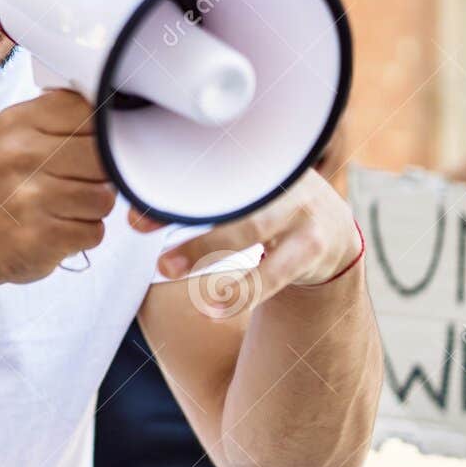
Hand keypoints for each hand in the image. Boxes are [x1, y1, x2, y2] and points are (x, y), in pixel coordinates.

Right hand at [0, 91, 116, 285]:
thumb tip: (116, 114)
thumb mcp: (14, 137)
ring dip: (92, 209)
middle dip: (99, 176)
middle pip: (104, 157)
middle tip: (73, 184)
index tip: (88, 149)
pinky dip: (82, 235)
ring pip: (105, 197)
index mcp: (17, 123)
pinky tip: (56, 229)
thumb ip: (60, 120)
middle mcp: (19, 155)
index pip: (92, 114)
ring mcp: (29, 197)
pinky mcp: (40, 236)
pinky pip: (95, 232)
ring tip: (62, 208)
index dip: (101, 136)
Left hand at [133, 170, 360, 312]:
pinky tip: (214, 309)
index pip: (204, 167)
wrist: (333, 228)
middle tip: (137, 230)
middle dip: (181, 210)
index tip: (133, 213)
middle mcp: (276, 177)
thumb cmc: (267, 206)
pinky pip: (275, 272)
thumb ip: (197, 196)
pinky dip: (243, 292)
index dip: (168, 185)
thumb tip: (133, 213)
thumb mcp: (240, 191)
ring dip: (205, 249)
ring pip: (252, 228)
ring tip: (167, 268)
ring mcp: (299, 211)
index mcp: (252, 157)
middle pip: (225, 187)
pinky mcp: (311, 247)